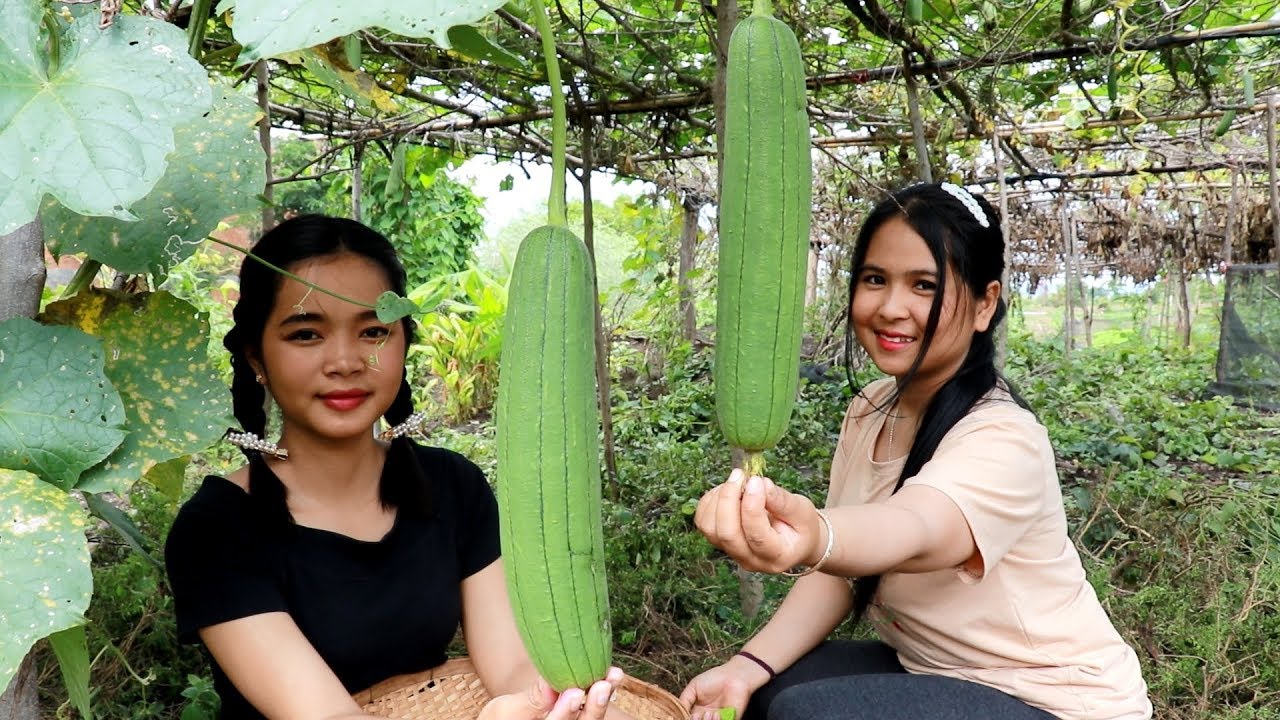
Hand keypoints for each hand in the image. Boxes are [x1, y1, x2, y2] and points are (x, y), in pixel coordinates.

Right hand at [480, 667, 624, 719]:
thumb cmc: (501, 718)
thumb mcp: (506, 710)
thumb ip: (530, 700)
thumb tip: (549, 682)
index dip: (565, 713)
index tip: (574, 694)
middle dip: (594, 708)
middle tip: (602, 685)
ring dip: (603, 699)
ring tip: (613, 675)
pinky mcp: (577, 718)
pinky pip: (592, 711)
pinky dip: (601, 695)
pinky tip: (611, 677)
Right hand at [678, 655, 770, 719]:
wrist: (734, 676)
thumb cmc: (714, 679)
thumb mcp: (694, 687)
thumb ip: (684, 700)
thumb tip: (675, 713)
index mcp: (696, 711)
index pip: (688, 719)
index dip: (684, 719)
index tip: (685, 715)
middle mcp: (706, 718)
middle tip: (696, 715)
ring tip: (708, 713)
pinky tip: (716, 714)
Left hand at [694, 469, 824, 573]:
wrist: (796, 541)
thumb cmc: (802, 527)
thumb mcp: (802, 511)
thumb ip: (782, 501)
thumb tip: (761, 484)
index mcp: (777, 556)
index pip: (756, 535)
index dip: (752, 505)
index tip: (755, 480)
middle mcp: (751, 560)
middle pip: (727, 534)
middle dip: (728, 500)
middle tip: (739, 476)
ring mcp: (733, 554)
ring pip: (710, 528)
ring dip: (718, 499)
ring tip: (736, 482)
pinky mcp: (720, 542)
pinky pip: (703, 522)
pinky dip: (710, 501)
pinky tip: (727, 490)